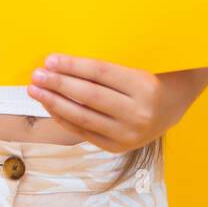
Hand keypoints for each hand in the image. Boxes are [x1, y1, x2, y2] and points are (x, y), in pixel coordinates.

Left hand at [27, 53, 185, 152]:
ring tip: (35, 90)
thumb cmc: (147, 78)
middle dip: (58, 84)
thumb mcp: (133, 66)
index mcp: (144, 85)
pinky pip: (84, 131)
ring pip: (83, 116)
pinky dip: (64, 118)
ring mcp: (128, 134)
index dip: (72, 66)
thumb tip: (60, 64)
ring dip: (55, 102)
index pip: (100, 73)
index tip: (50, 59)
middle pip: (89, 96)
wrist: (172, 106)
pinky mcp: (118, 146)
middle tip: (36, 74)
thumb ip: (102, 69)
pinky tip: (49, 105)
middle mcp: (138, 112)